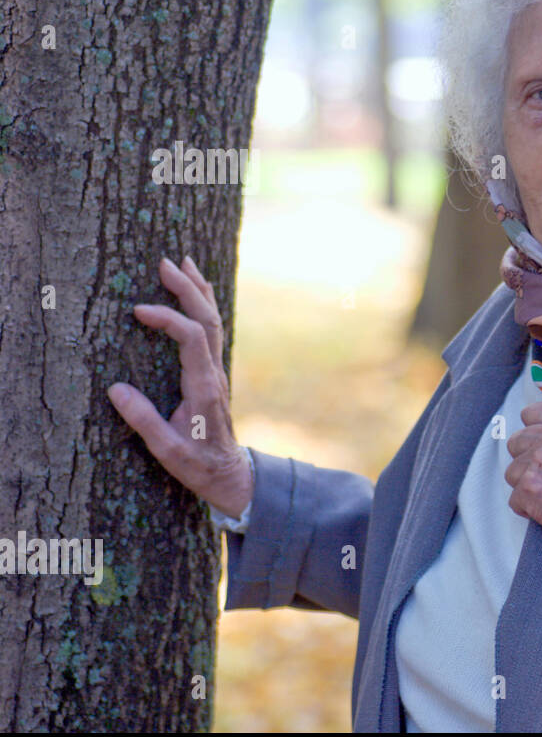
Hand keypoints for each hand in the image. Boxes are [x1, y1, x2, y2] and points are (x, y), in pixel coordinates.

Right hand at [106, 255, 251, 518]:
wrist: (230, 474)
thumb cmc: (198, 465)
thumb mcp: (167, 450)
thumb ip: (144, 421)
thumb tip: (115, 389)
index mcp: (203, 387)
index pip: (190, 339)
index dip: (168, 319)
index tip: (138, 310)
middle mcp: (214, 373)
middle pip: (207, 321)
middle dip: (187, 289)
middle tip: (166, 262)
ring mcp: (217, 371)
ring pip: (213, 323)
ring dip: (199, 291)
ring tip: (184, 262)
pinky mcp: (213, 373)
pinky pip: (212, 332)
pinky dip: (203, 307)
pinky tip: (197, 292)